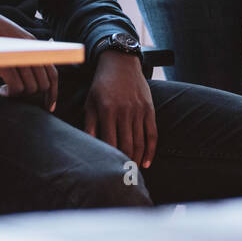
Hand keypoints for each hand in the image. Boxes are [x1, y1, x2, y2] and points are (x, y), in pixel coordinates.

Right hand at [0, 0, 57, 111]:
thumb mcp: (15, 42)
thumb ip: (27, 55)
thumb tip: (33, 74)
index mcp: (36, 46)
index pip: (53, 74)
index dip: (53, 93)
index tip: (49, 107)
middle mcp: (32, 50)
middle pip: (43, 84)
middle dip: (32, 95)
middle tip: (17, 95)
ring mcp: (20, 56)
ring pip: (31, 87)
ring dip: (19, 95)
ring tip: (6, 91)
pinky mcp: (6, 61)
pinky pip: (16, 86)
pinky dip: (11, 93)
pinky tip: (2, 91)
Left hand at [84, 51, 157, 168]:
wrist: (121, 62)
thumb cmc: (102, 84)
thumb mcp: (90, 102)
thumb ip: (90, 124)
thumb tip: (89, 146)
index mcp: (108, 110)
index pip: (109, 142)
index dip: (110, 159)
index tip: (108, 171)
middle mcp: (125, 111)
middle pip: (127, 146)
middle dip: (125, 164)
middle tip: (122, 177)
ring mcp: (139, 110)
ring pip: (140, 142)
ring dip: (137, 160)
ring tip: (132, 173)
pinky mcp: (149, 109)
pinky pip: (152, 134)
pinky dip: (150, 150)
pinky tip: (146, 162)